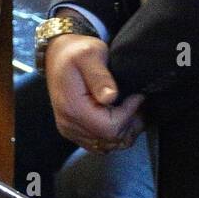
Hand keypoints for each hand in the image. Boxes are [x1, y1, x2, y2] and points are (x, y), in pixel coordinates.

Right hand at [44, 33, 144, 149]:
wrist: (58, 54)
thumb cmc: (77, 51)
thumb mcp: (90, 55)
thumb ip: (100, 76)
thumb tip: (111, 97)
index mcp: (73, 108)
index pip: (110, 128)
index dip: (129, 114)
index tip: (137, 95)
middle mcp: (69, 124)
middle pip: (110, 140)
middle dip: (130, 124)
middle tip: (140, 103)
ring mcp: (70, 130)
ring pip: (107, 146)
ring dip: (125, 131)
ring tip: (135, 110)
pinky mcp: (74, 130)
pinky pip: (99, 144)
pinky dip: (114, 135)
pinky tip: (123, 118)